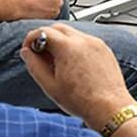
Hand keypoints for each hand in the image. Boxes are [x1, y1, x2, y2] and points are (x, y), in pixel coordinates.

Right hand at [10, 0, 67, 18]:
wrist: (17, 4)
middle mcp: (59, 1)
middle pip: (58, 0)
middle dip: (52, 0)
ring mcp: (55, 11)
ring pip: (54, 9)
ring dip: (48, 8)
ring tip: (37, 6)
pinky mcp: (49, 19)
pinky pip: (49, 16)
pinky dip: (45, 15)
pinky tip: (36, 11)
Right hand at [19, 24, 133, 128]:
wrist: (109, 108)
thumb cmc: (82, 101)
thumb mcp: (50, 85)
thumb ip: (34, 65)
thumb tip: (26, 52)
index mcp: (68, 47)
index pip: (42, 31)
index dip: (31, 39)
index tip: (29, 49)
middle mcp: (83, 40)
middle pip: (58, 28)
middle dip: (46, 37)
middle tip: (41, 56)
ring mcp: (96, 43)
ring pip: (73, 34)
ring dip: (62, 42)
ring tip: (59, 64)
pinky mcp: (105, 49)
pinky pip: (86, 41)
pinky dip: (76, 47)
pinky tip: (75, 66)